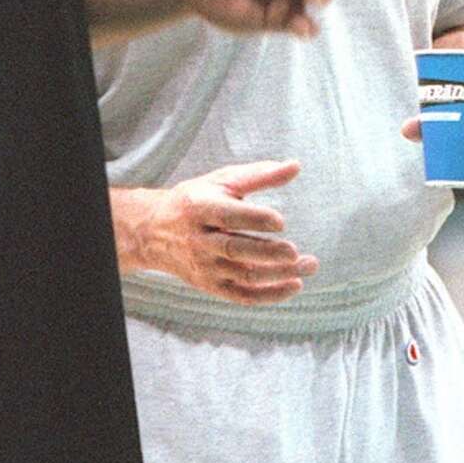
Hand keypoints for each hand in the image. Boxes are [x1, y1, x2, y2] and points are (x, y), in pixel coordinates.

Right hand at [126, 161, 319, 302]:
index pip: (227, 216)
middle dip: (267, 252)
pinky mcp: (211, 285)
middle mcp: (199, 240)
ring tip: (308, 265)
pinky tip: (294, 285)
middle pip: (234, 249)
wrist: (155, 231)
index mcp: (199, 208)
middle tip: (295, 252)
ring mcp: (205, 266)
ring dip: (278, 275)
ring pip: (243, 276)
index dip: (254, 219)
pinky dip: (270, 295)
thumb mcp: (222, 181)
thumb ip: (259, 175)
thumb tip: (296, 166)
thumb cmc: (196, 200)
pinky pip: (242, 296)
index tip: (280, 221)